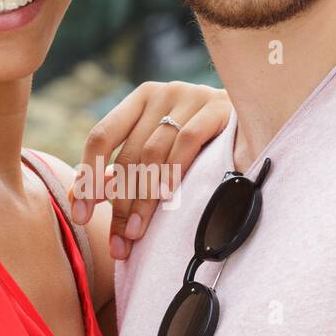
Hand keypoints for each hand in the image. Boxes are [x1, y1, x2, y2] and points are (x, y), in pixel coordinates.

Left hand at [70, 80, 231, 259]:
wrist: (256, 112)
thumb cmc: (201, 138)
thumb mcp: (159, 145)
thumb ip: (125, 166)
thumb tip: (84, 198)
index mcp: (139, 100)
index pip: (100, 136)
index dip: (87, 177)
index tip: (80, 215)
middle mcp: (160, 94)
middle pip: (127, 154)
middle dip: (119, 203)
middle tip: (116, 241)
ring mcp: (189, 96)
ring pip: (153, 154)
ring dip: (142, 199)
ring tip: (136, 233)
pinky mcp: (217, 108)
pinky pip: (186, 143)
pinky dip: (172, 173)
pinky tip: (165, 200)